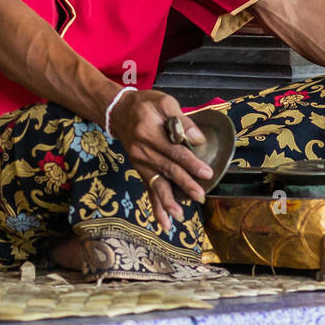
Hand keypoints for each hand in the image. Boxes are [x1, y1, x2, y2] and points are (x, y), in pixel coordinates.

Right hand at [109, 87, 214, 232]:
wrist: (118, 111)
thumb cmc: (144, 104)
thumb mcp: (163, 102)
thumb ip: (180, 119)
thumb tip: (198, 139)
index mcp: (149, 132)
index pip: (173, 150)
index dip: (191, 162)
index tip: (206, 173)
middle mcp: (142, 150)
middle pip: (167, 170)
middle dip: (184, 184)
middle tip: (200, 195)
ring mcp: (139, 162)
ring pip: (156, 184)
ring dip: (168, 201)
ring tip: (180, 216)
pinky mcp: (139, 169)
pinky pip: (148, 189)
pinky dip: (156, 207)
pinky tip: (164, 223)